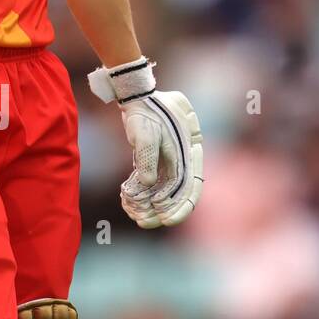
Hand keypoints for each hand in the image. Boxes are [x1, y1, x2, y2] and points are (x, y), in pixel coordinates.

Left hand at [88, 59, 203, 229]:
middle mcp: (182, 162)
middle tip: (144, 222)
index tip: (165, 219)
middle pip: (177, 195)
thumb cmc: (146, 112)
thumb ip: (147, 158)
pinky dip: (141, 194)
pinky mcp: (154, 162)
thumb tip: (147, 182)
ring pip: (163, 192)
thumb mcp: (146, 133)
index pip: (191, 188)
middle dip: (162, 212)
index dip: (180, 207)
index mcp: (188, 156)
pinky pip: (150, 184)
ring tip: (134, 216)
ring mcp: (168, 163)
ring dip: (149, 206)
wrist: (137, 95)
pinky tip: (128, 202)